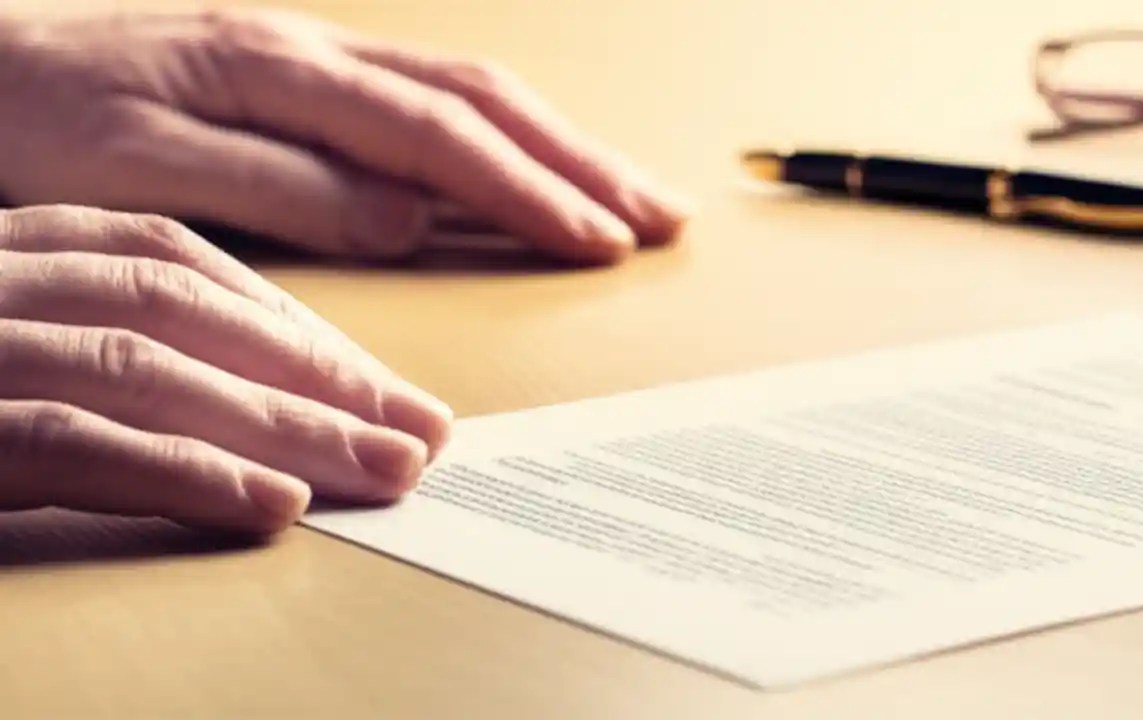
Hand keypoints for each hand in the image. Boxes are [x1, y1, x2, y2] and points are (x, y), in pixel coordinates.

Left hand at [0, 10, 688, 263]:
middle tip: (660, 215)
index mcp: (279, 70)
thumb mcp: (133, 163)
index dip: (527, 189)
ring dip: (555, 147)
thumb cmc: (23, 117)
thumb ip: (276, 186)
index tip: (600, 240)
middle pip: (479, 101)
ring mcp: (311, 61)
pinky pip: (424, 106)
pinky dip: (494, 141)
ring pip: (463, 96)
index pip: (437, 133)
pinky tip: (521, 168)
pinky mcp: (300, 82)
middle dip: (578, 162)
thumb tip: (405, 219)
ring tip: (625, 194)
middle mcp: (312, 54)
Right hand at [0, 205, 453, 533]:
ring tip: (387, 469)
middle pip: (187, 310)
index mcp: (15, 251)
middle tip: (422, 432)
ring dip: (284, 423)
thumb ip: (99, 352)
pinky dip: (184, 471)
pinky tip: (276, 502)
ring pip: (149, 368)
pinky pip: (67, 440)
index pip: (182, 270)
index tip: (388, 388)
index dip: (298, 331)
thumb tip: (250, 401)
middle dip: (320, 375)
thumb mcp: (8, 349)